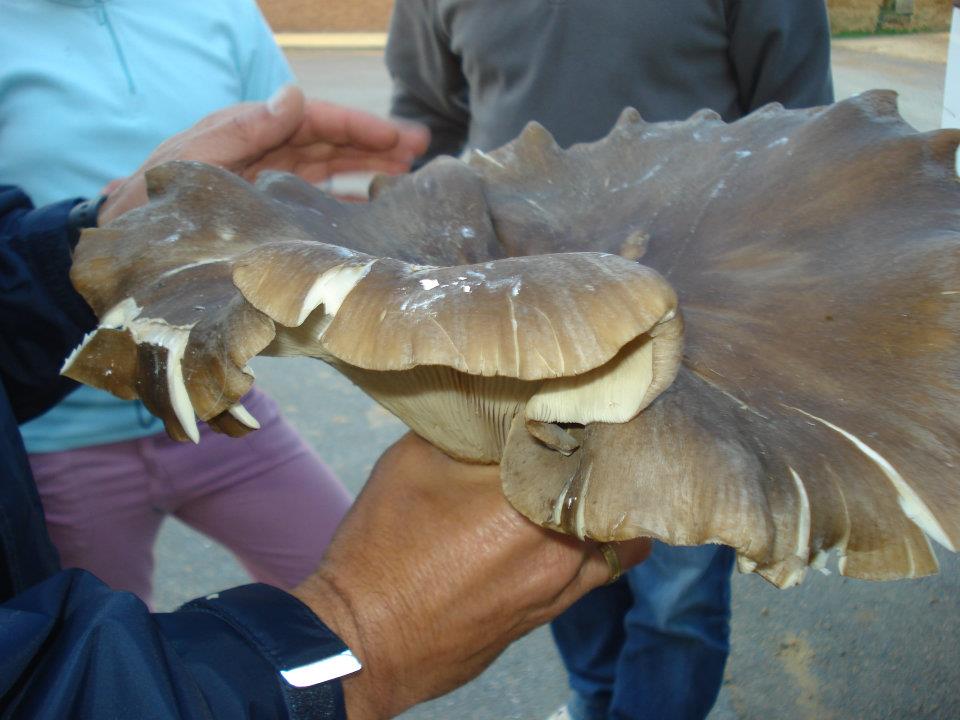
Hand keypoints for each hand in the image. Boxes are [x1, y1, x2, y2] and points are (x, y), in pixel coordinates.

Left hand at [98, 85, 428, 223]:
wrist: (130, 243)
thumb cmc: (159, 202)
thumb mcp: (198, 160)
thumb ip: (243, 129)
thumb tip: (293, 95)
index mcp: (252, 132)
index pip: (316, 122)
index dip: (359, 127)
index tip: (399, 137)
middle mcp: (267, 153)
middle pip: (331, 142)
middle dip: (375, 143)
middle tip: (421, 149)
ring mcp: (271, 182)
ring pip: (330, 168)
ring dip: (368, 166)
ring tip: (408, 171)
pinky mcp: (272, 211)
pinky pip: (317, 197)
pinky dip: (346, 196)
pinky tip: (372, 202)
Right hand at [293, 433, 649, 718]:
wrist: (364, 640)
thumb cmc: (382, 548)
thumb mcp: (413, 461)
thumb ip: (468, 427)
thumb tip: (502, 402)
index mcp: (529, 501)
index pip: (588, 441)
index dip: (589, 415)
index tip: (578, 399)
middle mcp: (560, 547)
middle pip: (612, 488)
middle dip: (603, 458)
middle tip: (584, 433)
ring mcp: (562, 587)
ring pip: (619, 535)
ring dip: (605, 505)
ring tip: (581, 479)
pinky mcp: (551, 613)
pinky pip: (600, 569)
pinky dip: (594, 541)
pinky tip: (566, 523)